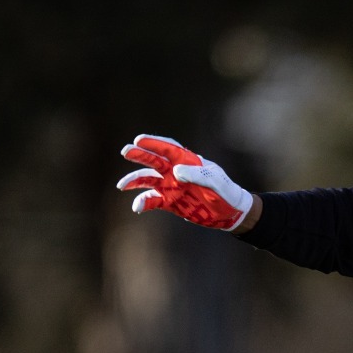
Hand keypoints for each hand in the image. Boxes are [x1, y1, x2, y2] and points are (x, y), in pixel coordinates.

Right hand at [117, 134, 256, 231]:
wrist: (230, 213)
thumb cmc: (226, 191)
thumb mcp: (215, 181)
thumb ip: (197, 174)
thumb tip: (175, 172)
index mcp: (187, 161)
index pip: (168, 148)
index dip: (154, 143)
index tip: (139, 140)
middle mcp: (176, 172)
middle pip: (154, 161)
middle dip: (139, 155)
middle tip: (126, 151)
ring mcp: (171, 186)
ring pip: (148, 180)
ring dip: (135, 181)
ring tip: (122, 185)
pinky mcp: (170, 202)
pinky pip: (152, 200)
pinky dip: (143, 202)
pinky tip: (137, 206)